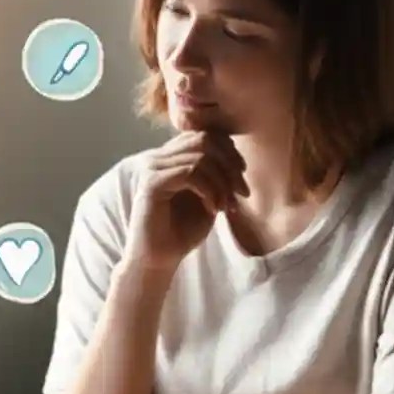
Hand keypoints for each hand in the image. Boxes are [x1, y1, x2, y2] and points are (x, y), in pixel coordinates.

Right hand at [123, 129, 248, 272]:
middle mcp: (159, 157)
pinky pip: (190, 173)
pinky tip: (213, 209)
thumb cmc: (182, 231)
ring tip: (226, 207)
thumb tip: (235, 158)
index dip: (230, 153)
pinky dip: (210, 190)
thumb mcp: (208, 197)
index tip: (241, 181)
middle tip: (241, 193)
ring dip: (222, 182)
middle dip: (230, 165)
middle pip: (205, 140)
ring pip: (201, 157)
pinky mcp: (152, 184)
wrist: (159, 258)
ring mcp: (153, 168)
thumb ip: (216, 175)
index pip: (206, 135)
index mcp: (171, 157)